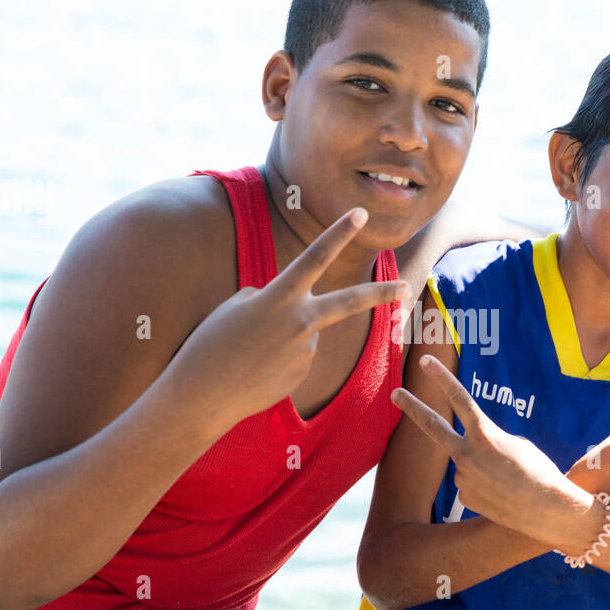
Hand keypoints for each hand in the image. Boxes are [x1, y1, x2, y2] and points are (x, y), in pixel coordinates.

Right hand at [166, 207, 409, 432]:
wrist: (203, 396)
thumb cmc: (211, 345)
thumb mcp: (236, 307)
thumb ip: (272, 300)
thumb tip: (299, 315)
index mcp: (281, 297)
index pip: (315, 256)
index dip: (339, 232)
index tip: (361, 213)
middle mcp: (301, 322)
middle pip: (350, 302)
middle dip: (381, 294)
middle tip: (406, 287)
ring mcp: (306, 351)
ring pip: (304, 333)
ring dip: (282, 339)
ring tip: (249, 353)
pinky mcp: (303, 374)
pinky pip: (296, 357)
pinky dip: (278, 360)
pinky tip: (255, 370)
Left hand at [390, 354, 590, 549]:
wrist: (546, 510)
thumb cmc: (539, 472)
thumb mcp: (518, 444)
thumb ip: (490, 440)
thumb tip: (474, 452)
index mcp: (484, 433)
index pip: (458, 398)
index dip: (442, 377)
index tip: (425, 361)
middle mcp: (466, 454)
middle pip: (433, 425)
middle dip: (412, 407)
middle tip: (395, 393)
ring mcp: (462, 477)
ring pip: (467, 464)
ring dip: (484, 468)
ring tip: (509, 481)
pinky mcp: (464, 498)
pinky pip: (473, 486)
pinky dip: (487, 488)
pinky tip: (503, 495)